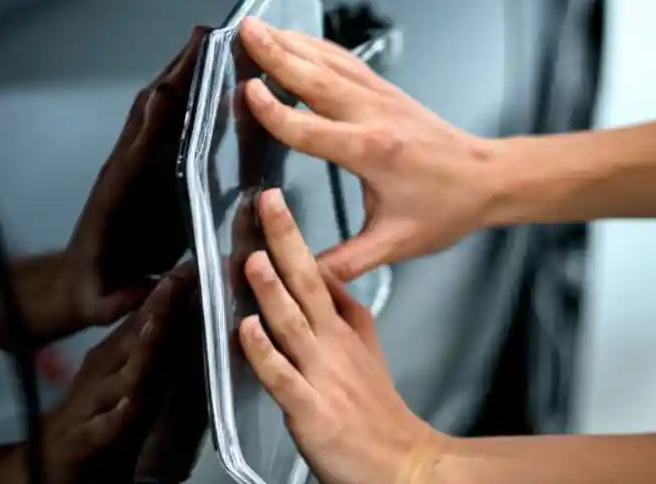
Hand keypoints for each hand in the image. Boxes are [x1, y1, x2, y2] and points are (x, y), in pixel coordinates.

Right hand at [40, 272, 190, 483]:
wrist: (47, 462)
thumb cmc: (96, 418)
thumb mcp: (126, 379)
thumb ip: (147, 347)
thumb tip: (178, 312)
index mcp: (114, 361)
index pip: (144, 322)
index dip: (168, 295)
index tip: (193, 265)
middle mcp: (103, 377)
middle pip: (131, 340)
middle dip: (155, 310)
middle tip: (175, 280)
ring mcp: (90, 407)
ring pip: (117, 378)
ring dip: (138, 353)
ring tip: (156, 328)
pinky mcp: (80, 442)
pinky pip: (99, 429)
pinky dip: (113, 418)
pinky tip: (128, 406)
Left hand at [59, 27, 207, 327]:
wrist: (72, 284)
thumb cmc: (90, 296)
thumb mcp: (106, 304)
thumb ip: (132, 298)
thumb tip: (177, 284)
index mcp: (114, 203)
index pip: (131, 160)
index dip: (149, 129)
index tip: (165, 92)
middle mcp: (124, 172)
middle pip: (148, 115)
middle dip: (175, 75)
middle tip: (207, 36)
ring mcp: (135, 165)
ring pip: (157, 110)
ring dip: (181, 72)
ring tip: (214, 39)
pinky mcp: (147, 168)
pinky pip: (168, 124)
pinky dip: (188, 94)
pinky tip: (216, 76)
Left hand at [238, 189, 447, 483]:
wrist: (408, 467)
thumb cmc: (379, 414)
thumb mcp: (367, 352)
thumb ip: (347, 315)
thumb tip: (328, 276)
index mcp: (344, 330)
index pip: (317, 273)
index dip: (294, 237)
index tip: (274, 199)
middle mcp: (332, 346)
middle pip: (307, 284)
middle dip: (285, 241)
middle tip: (267, 202)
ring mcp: (322, 376)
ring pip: (293, 324)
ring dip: (272, 289)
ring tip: (254, 257)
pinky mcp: (312, 410)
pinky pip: (283, 377)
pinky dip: (264, 353)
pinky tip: (247, 330)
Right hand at [239, 18, 500, 277]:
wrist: (488, 178)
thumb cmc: (445, 210)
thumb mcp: (396, 243)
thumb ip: (348, 261)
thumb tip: (305, 277)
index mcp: (372, 152)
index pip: (313, 130)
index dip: (277, 113)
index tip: (248, 92)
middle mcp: (373, 116)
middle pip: (316, 79)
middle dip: (277, 54)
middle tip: (245, 31)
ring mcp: (380, 97)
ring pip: (329, 62)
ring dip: (292, 42)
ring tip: (258, 26)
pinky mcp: (384, 91)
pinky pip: (344, 61)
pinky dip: (316, 45)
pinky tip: (295, 38)